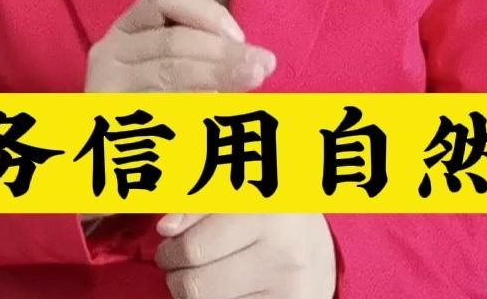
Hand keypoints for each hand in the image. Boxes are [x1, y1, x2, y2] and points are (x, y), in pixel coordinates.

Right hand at [79, 0, 276, 233]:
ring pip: (167, 76)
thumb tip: (258, 61)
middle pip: (173, 43)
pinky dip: (193, 113)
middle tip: (263, 66)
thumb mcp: (167, 70)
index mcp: (125, 31)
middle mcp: (107, 55)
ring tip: (252, 81)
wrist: (98, 163)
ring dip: (217, 78)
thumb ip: (201, 56)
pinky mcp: (107, 126)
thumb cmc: (147, 108)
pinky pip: (159, 115)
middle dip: (224, 53)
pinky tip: (218, 118)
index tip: (239, 36)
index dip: (206, 12)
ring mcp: (104, 91)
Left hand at [155, 213, 336, 297]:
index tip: (170, 248)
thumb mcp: (233, 198)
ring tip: (206, 279)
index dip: (170, 253)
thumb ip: (195, 207)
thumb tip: (165, 228)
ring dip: (195, 297)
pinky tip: (228, 292)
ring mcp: (289, 290)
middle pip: (196, 286)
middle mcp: (283, 253)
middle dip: (177, 279)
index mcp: (265, 212)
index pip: (192, 249)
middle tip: (182, 268)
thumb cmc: (267, 218)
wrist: (321, 247)